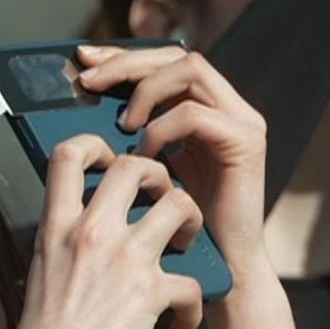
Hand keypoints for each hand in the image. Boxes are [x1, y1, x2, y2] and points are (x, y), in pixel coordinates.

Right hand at [0, 135, 205, 328]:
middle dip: (158, 173)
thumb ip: (64, 243)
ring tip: (185, 245)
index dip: (95, 145)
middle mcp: (90, 233)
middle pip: (134, 166)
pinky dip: (194, 306)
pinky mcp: (152, 291)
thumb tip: (85, 228)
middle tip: (162, 198)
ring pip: (178, 204)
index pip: (67, 156)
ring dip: (191, 220)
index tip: (109, 160)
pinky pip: (194, 280)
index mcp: (56, 228)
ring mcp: (124, 260)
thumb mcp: (42, 275)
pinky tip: (181, 326)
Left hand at [73, 44, 271, 278]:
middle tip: (89, 81)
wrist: (221, 273)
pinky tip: (145, 153)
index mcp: (206, 110)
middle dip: (127, 63)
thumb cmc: (179, 229)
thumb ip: (131, 136)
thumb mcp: (148, 171)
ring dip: (146, 92)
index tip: (83, 60)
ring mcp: (242, 122)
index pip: (165, 61)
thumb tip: (84, 107)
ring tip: (123, 125)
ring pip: (190, 71)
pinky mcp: (246, 142)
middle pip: (177, 55)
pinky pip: (195, 114)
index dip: (124, 55)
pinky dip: (162, 128)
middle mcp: (229, 108)